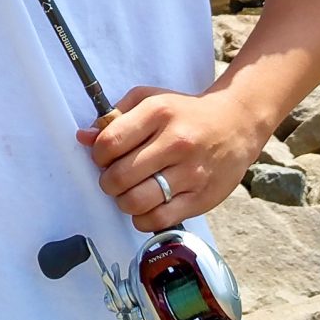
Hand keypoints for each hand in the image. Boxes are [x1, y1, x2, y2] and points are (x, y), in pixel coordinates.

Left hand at [76, 85, 264, 230]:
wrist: (236, 124)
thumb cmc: (185, 113)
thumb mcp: (150, 100)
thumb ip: (115, 116)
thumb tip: (83, 137)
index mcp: (159, 113)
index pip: (109, 143)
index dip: (98, 155)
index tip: (104, 157)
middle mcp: (176, 142)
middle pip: (120, 176)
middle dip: (108, 181)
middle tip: (114, 178)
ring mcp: (191, 172)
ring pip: (137, 201)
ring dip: (123, 202)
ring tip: (129, 192)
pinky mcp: (202, 198)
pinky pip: (159, 219)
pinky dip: (143, 218)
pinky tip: (146, 206)